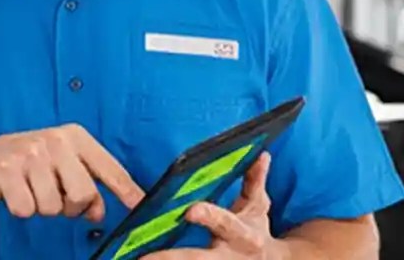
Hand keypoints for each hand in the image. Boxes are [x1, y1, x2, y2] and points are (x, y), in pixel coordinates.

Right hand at [0, 123, 144, 221]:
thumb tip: (99, 211)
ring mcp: (30, 154)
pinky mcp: (7, 171)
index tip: (141, 207)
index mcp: (73, 137)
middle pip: (82, 195)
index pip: (108, 168)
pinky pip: (27, 210)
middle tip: (52, 195)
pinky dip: (20, 209)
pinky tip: (11, 192)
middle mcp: (54, 140)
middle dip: (69, 207)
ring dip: (40, 207)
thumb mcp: (58, 166)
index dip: (127, 191)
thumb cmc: (23, 164)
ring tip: (28, 188)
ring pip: (54, 207)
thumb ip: (85, 184)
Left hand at [143, 154, 282, 259]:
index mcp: (243, 235)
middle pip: (196, 258)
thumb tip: (260, 154)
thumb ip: (254, 180)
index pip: (224, 223)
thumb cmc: (254, 230)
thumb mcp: (257, 206)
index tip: (190, 210)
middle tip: (143, 256)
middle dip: (170, 258)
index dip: (208, 216)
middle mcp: (227, 256)